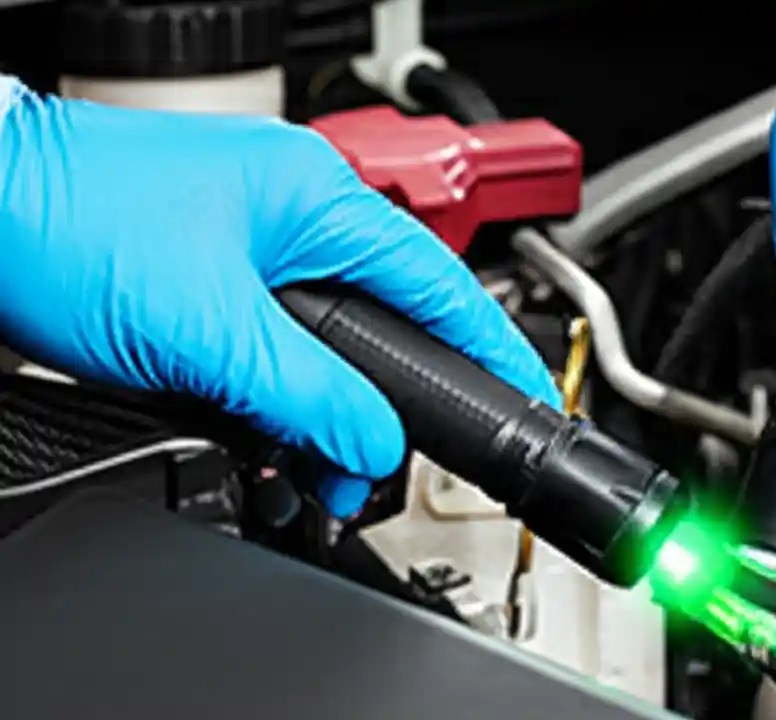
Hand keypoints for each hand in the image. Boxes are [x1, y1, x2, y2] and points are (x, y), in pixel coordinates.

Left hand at [0, 78, 560, 515]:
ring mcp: (252, 249)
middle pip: (384, 325)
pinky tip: (268, 438)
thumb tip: (372, 442)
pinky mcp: (211, 283)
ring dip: (324, 414)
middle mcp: (293, 217)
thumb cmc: (64, 223)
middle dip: (384, 408)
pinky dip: (280, 401)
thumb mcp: (209, 328)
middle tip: (370, 470)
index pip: (438, 281)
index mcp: (316, 199)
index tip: (528, 393)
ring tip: (312, 470)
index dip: (490, 345)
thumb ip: (309, 393)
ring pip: (328, 347)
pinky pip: (278, 352)